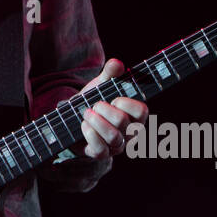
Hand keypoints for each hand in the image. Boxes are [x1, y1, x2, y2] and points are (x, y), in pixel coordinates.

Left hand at [76, 58, 147, 176]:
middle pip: (123, 122)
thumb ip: (109, 74)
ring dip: (96, 121)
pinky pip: (100, 149)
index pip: (142, 111)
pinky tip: (84, 125)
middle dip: (104, 109)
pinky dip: (90, 134)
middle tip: (95, 105)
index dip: (125, 102)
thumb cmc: (94, 101)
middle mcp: (130, 133)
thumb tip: (116, 63)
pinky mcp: (102, 154)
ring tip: (87, 113)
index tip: (113, 98)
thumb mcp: (101, 85)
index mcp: (135, 115)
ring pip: (113, 137)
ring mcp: (117, 146)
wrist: (74, 117)